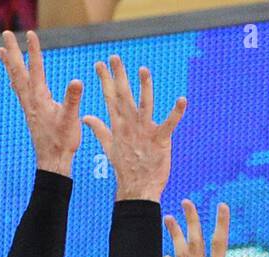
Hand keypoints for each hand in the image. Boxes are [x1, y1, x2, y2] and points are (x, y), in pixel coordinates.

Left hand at [0, 30, 82, 176]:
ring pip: (16, 79)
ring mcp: (29, 106)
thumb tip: (77, 81)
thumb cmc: (63, 142)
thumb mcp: (71, 119)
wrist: (52, 161)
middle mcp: (30, 100)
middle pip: (19, 70)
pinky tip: (13, 79)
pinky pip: (19, 91)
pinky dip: (14, 80)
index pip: (36, 69)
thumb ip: (72, 99)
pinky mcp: (30, 113)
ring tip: (0, 51)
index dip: (33, 51)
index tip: (30, 33)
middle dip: (13, 51)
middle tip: (6, 34)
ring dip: (9, 64)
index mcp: (40, 98)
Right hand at [82, 56, 186, 201]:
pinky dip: (176, 112)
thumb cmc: (125, 169)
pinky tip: (182, 100)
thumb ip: (99, 129)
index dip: (105, 80)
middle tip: (115, 57)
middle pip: (123, 96)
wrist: (137, 188)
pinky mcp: (160, 140)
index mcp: (118, 126)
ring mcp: (145, 132)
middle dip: (119, 76)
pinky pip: (169, 123)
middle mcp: (130, 126)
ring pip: (145, 105)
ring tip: (143, 70)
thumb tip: (86, 118)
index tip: (100, 64)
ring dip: (145, 87)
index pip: (110, 98)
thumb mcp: (108, 146)